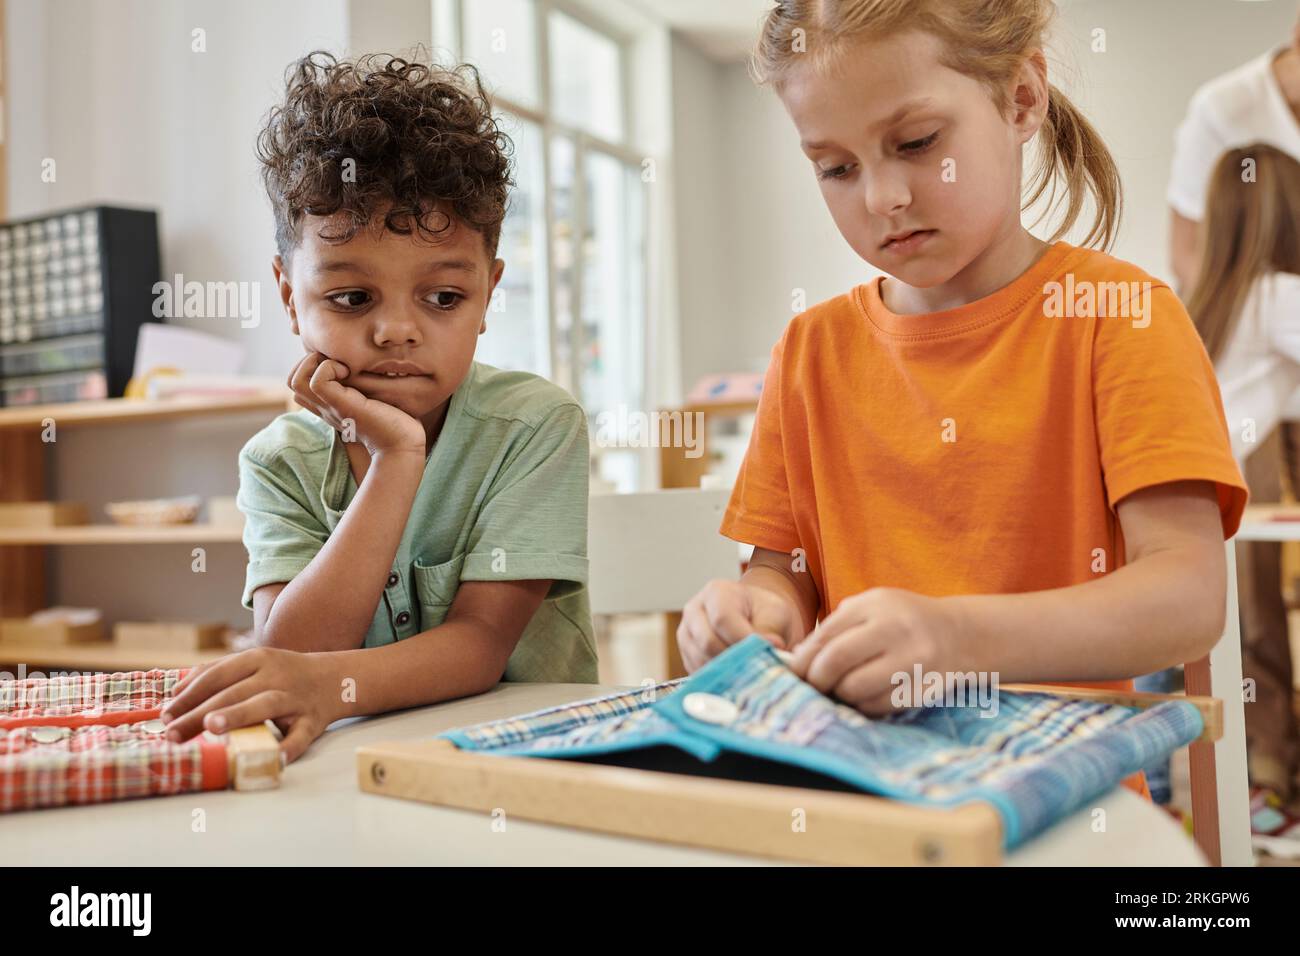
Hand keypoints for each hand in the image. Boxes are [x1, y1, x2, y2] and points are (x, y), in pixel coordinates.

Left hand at [159, 647, 341, 763]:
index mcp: (258, 658)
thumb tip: (176, 692)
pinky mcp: (312, 720)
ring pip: (265, 705)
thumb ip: (216, 673)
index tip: (165, 714)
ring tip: (213, 727)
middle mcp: (276, 675)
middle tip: (173, 732)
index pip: (217, 676)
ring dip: (239, 715)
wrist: (334, 679)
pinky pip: (300, 735)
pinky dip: (289, 747)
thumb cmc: (281, 674)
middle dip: (200, 712)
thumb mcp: (253, 663)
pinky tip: (275, 758)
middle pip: (234, 692)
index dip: (189, 694)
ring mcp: (295, 697)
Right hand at [288, 351, 425, 457]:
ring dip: (315, 363)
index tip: (339, 364)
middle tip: (338, 362)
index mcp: (330, 406)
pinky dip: (329, 368)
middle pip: (292, 381)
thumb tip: (364, 368)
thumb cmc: (396, 423)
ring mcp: (330, 407)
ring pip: (295, 380)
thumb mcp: (374, 400)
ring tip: (342, 366)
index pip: (301, 385)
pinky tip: (350, 372)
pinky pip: (317, 381)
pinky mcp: (341, 406)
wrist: (403, 445)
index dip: (312, 367)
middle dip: (310, 361)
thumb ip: (363, 388)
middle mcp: (325, 407)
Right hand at [677, 579, 805, 672]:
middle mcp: (694, 611)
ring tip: (751, 671)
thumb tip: (771, 649)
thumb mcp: (775, 613)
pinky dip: (719, 679)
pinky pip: (698, 673)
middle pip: (707, 643)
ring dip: (728, 671)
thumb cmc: (764, 612)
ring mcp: (686, 634)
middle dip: (736, 659)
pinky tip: (738, 676)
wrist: (754, 618)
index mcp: (716, 592)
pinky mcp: (686, 655)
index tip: (766, 650)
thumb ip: (770, 630)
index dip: (743, 639)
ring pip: (701, 661)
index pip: (722, 619)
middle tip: (759, 666)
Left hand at [788, 587, 965, 715]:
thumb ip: (834, 629)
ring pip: (856, 690)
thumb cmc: (899, 620)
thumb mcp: (869, 608)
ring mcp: (912, 661)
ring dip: (840, 695)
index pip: (827, 637)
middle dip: (817, 680)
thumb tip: (796, 661)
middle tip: (814, 685)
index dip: (805, 660)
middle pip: (838, 664)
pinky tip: (867, 694)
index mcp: (876, 606)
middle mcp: (896, 630)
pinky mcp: (923, 689)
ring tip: (841, 688)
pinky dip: (863, 705)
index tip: (795, 673)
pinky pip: (878, 707)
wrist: (957, 634)